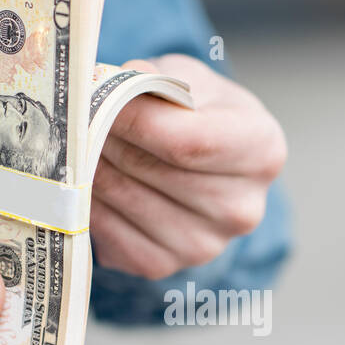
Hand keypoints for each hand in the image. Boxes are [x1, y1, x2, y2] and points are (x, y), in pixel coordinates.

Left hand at [91, 54, 286, 279]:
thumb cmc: (199, 113)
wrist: (202, 165)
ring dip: (92, 166)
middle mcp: (242, 208)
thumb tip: (119, 83)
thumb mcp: (189, 79)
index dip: (134, 118)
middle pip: (152, 170)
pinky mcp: (164, 265)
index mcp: (263, 151)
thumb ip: (157, 79)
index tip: (98, 97)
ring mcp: (205, 245)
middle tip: (81, 115)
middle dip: (106, 136)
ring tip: (83, 141)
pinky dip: (89, 200)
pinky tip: (89, 177)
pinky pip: (109, 231)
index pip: (189, 142)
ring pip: (125, 198)